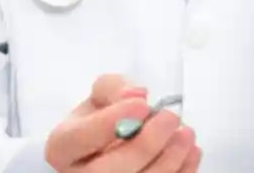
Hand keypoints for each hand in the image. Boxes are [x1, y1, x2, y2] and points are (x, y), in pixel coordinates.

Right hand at [44, 74, 200, 171]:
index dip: (108, 123)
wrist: (115, 145)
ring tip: (186, 134)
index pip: (77, 139)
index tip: (141, 105)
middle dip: (145, 145)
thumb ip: (115, 88)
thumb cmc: (106, 120)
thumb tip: (135, 95)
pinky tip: (190, 153)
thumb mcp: (102, 96)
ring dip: (168, 161)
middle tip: (170, 118)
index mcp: (63, 147)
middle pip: (107, 172)